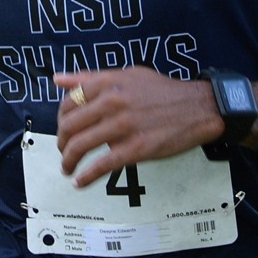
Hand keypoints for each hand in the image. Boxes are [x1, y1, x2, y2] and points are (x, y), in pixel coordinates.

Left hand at [53, 67, 224, 186]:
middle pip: (70, 126)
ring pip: (81, 146)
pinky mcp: (136, 148)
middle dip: (61, 143)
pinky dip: (86, 176)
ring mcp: (124, 126)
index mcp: (109, 83)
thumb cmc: (163, 92)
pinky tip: (80, 182)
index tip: (64, 129)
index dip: (61, 119)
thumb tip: (58, 80)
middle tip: (64, 151)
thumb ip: (90, 78)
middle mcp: (112, 102)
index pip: (69, 102)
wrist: (199, 108)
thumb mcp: (128, 75)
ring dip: (68, 161)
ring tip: (68, 168)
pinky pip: (102, 165)